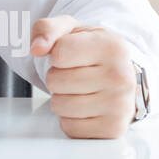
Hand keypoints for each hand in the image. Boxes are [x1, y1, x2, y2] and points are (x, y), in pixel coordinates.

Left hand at [30, 15, 136, 138]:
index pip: (59, 53)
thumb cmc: (93, 52)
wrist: (121, 77)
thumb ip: (47, 29)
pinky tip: (85, 107)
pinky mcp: (113, 129)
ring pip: (60, 105)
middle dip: (57, 77)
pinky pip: (69, 127)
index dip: (56, 54)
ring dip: (61, 98)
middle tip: (75, 74)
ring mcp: (120, 106)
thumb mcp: (71, 30)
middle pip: (56, 81)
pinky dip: (70, 119)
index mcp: (112, 47)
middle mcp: (121, 77)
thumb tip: (36, 48)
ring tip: (79, 90)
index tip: (70, 54)